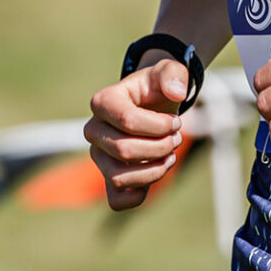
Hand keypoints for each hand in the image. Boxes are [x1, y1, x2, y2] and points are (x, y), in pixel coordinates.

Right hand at [84, 58, 188, 210]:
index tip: (176, 121)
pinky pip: (116, 200)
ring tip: (170, 154)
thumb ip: (174, 75)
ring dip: (154, 170)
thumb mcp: (169, 71)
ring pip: (118, 177)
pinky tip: (156, 173)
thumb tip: (177, 94)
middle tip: (177, 137)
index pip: (127, 121)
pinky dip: (138, 195)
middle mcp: (93, 130)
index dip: (160, 125)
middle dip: (160, 146)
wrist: (154, 102)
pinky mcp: (109, 176)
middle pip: (124, 150)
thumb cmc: (158, 86)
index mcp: (103, 102)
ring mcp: (99, 155)